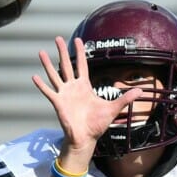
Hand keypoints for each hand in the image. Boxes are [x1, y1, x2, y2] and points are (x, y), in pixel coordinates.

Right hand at [32, 37, 142, 162]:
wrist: (86, 138)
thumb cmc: (97, 124)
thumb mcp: (113, 108)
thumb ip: (125, 98)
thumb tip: (141, 91)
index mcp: (85, 86)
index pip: (82, 65)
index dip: (80, 52)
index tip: (77, 40)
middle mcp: (73, 88)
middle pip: (66, 65)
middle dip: (62, 52)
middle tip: (57, 38)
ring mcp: (64, 94)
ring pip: (55, 75)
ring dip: (47, 64)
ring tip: (41, 52)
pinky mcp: (58, 103)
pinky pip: (48, 92)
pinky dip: (41, 85)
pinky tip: (34, 76)